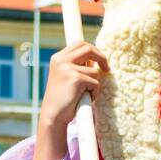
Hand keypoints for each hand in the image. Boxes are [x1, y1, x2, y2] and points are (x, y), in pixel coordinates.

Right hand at [29, 41, 109, 159]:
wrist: (53, 116)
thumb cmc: (62, 98)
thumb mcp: (66, 76)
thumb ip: (77, 65)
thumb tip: (95, 58)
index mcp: (57, 58)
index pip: (79, 43)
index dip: (92, 48)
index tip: (100, 57)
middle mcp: (61, 60)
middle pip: (88, 48)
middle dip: (101, 57)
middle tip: (107, 69)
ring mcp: (67, 68)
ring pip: (94, 70)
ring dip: (94, 84)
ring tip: (85, 95)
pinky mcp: (76, 78)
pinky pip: (95, 83)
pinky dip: (94, 93)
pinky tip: (84, 100)